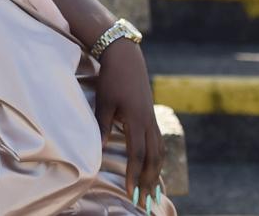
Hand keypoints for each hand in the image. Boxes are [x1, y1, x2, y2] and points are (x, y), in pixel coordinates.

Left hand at [94, 39, 163, 206]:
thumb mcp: (104, 102)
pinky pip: (158, 142)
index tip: (131, 191)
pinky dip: (158, 158)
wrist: (126, 57)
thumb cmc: (112, 78)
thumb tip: (100, 148)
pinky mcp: (151, 115)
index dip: (135, 174)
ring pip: (159, 151)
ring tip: (153, 190)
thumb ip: (103, 126)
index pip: (137, 154)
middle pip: (153, 158)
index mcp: (136, 120)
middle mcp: (149, 122)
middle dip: (150, 181)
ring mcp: (152, 118)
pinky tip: (155, 166)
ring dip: (157, 172)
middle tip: (146, 200)